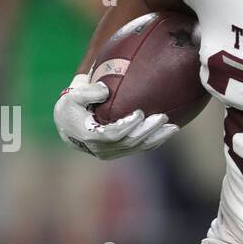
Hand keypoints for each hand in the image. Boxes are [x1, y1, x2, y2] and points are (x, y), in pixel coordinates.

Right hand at [53, 74, 177, 159]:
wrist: (69, 124)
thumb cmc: (72, 106)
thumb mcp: (73, 96)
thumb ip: (87, 92)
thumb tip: (105, 90)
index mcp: (89, 136)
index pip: (112, 134)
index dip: (127, 125)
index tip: (139, 113)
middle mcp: (102, 149)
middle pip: (129, 142)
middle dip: (148, 130)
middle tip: (163, 117)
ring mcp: (112, 153)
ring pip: (138, 147)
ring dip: (157, 138)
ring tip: (174, 127)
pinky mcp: (120, 152)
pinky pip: (140, 148)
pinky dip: (155, 141)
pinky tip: (168, 132)